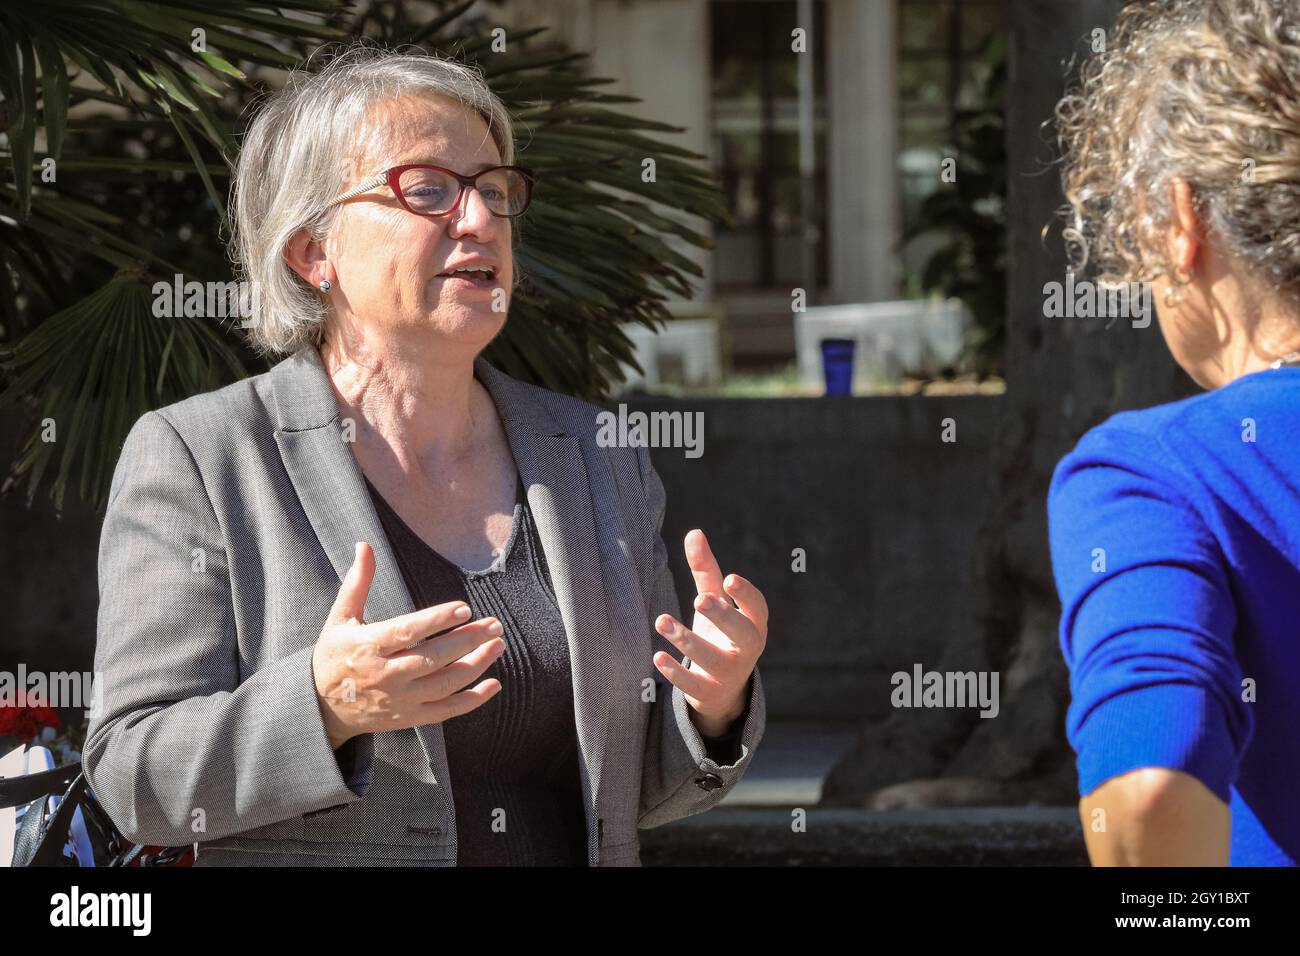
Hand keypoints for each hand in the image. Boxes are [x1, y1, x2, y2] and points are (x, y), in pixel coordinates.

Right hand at [312, 541, 504, 748]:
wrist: (322, 708)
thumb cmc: (334, 656)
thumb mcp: (340, 618)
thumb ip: (357, 583)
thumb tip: (364, 545)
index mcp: (368, 646)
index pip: (407, 632)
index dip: (437, 620)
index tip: (464, 608)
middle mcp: (386, 675)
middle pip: (433, 658)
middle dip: (467, 641)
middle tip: (495, 624)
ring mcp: (400, 700)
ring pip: (444, 684)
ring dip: (476, 665)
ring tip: (497, 644)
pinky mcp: (409, 718)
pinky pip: (446, 711)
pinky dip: (472, 700)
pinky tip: (494, 683)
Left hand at [652, 529, 767, 736]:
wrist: (722, 688)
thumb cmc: (720, 633)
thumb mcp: (714, 602)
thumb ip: (706, 570)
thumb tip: (694, 532)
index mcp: (754, 624)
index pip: (757, 608)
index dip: (746, 595)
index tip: (729, 579)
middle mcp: (747, 650)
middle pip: (742, 634)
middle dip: (723, 616)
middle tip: (699, 599)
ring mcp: (729, 674)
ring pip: (713, 659)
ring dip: (687, 640)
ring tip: (661, 620)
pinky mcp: (708, 692)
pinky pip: (694, 685)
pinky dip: (675, 672)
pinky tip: (657, 656)